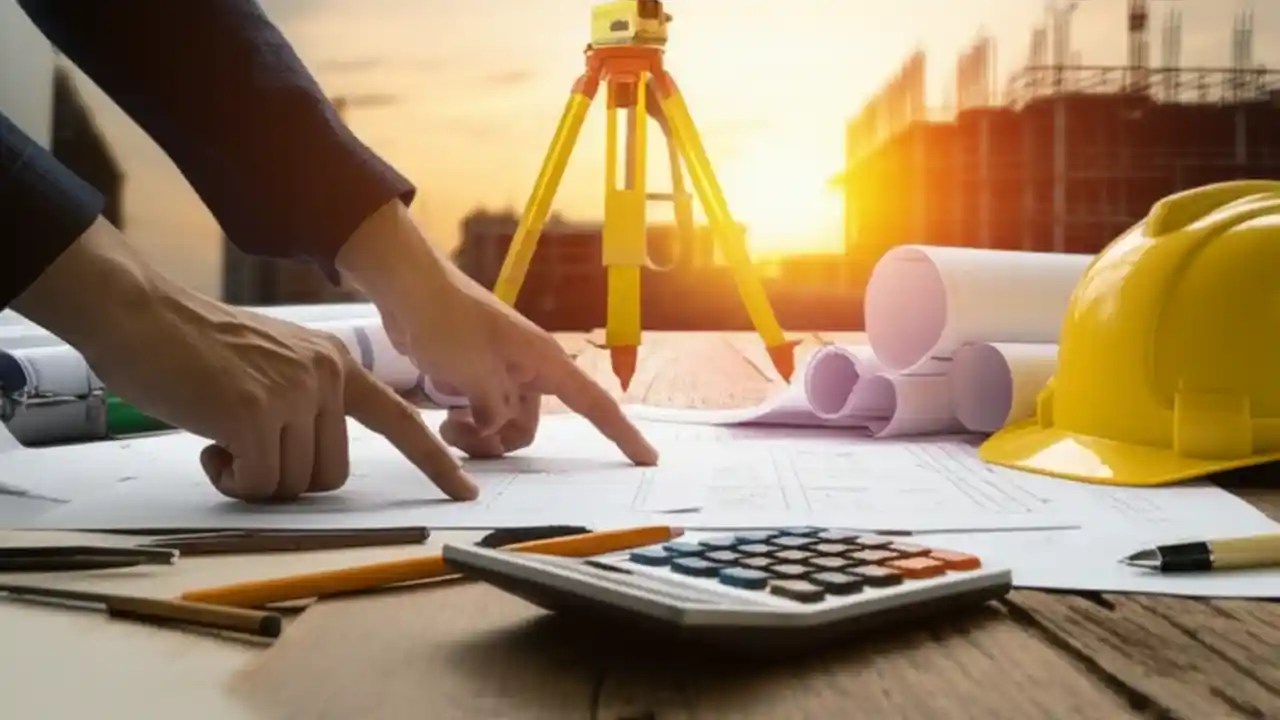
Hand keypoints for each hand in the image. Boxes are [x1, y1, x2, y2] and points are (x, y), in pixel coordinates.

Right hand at [12, 217, 478, 501]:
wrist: (141, 314)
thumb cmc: (198, 347)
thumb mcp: (275, 362)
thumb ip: (306, 400)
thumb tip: (314, 462)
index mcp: (337, 364)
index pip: (400, 419)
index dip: (432, 461)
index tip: (464, 491)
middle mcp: (326, 376)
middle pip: (330, 473)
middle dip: (286, 475)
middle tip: (243, 444)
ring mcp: (294, 393)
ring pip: (294, 484)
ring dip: (254, 476)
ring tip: (221, 433)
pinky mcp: (255, 414)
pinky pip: (258, 483)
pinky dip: (230, 479)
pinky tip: (207, 443)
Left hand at [337, 200, 657, 464]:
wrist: (409, 290)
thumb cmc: (448, 322)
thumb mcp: (477, 375)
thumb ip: (496, 410)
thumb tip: (498, 427)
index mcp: (544, 362)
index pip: (595, 404)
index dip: (623, 434)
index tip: (648, 459)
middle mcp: (529, 369)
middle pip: (531, 425)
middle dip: (500, 442)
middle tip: (461, 435)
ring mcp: (501, 372)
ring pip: (503, 424)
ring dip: (477, 435)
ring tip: (447, 426)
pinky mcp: (476, 374)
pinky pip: (483, 413)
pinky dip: (466, 422)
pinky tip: (443, 415)